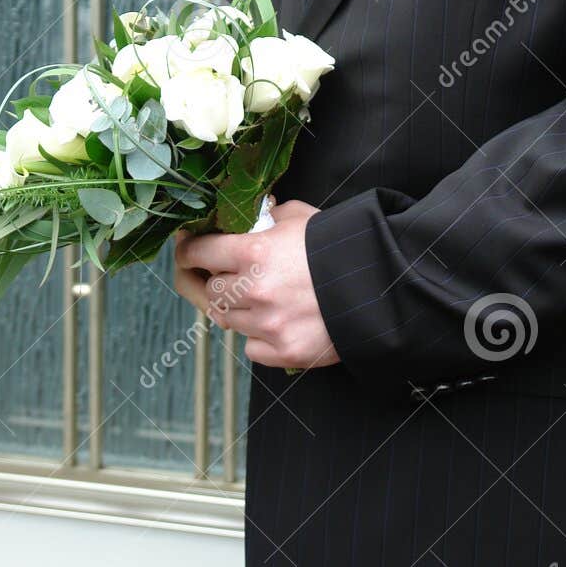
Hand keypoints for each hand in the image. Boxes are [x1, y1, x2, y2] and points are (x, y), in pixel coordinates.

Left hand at [173, 199, 340, 370]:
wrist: (378, 286)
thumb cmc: (339, 247)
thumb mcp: (301, 217)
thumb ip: (269, 217)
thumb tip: (253, 214)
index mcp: (253, 253)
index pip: (198, 253)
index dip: (188, 250)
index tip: (186, 249)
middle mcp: (253, 292)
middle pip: (208, 291)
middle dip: (209, 281)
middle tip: (213, 275)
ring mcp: (267, 326)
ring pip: (226, 321)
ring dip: (234, 308)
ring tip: (254, 297)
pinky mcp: (283, 352)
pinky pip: (251, 347)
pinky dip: (256, 336)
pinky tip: (272, 322)